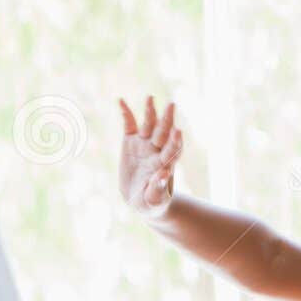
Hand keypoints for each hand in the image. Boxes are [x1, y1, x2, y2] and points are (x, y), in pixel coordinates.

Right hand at [119, 96, 182, 218]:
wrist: (140, 199)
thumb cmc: (152, 202)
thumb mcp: (154, 200)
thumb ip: (158, 188)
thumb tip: (164, 174)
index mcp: (165, 165)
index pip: (173, 151)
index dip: (175, 142)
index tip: (179, 132)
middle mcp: (157, 151)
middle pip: (163, 133)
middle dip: (167, 120)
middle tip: (172, 104)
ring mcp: (144, 145)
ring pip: (149, 125)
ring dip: (150, 112)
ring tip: (150, 97)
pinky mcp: (131, 143)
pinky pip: (129, 125)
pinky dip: (126, 113)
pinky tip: (121, 101)